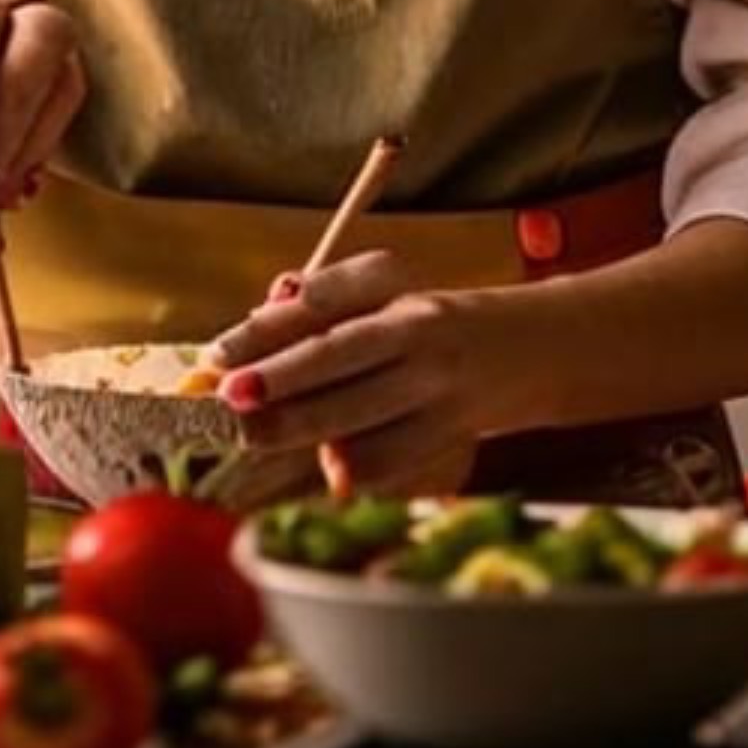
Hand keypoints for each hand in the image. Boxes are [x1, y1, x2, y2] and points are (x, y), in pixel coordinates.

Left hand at [205, 252, 505, 498]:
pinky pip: (391, 456)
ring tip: (252, 435)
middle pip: (339, 355)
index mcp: (393, 280)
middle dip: (279, 379)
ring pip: (361, 411)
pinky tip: (324, 467)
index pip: (322, 301)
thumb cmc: (423, 322)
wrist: (528, 348)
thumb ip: (321, 302)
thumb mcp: (380, 293)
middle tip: (230, 396)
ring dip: (302, 428)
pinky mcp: (453, 430)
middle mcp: (417, 326)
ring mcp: (438, 382)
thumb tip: (265, 311)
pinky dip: (355, 465)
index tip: (219, 353)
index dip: (267, 329)